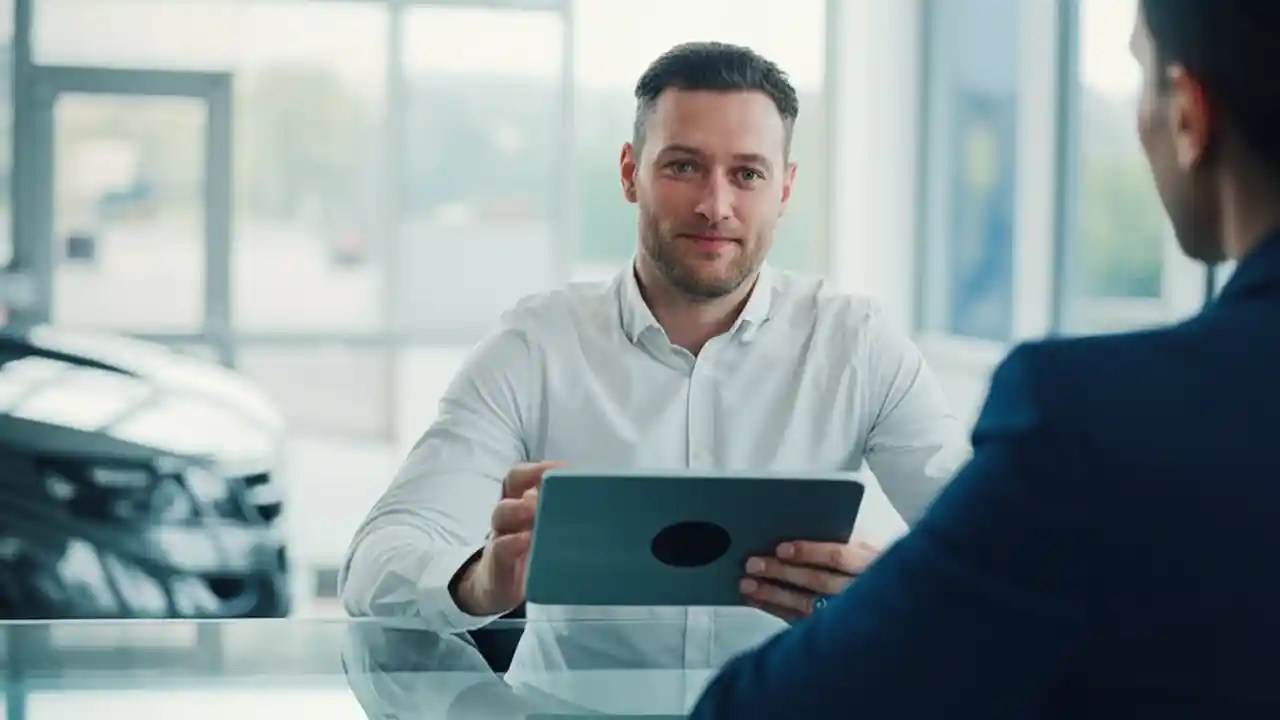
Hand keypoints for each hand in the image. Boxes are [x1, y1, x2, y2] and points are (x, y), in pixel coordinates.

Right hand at [452, 460, 562, 616]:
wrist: (498, 587)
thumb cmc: (531, 554)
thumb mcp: (548, 533)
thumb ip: (565, 518)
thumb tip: (597, 506)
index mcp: (521, 500)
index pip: (524, 474)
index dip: (540, 467)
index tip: (562, 467)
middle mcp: (509, 512)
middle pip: (512, 484)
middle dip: (531, 478)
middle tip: (552, 485)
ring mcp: (500, 534)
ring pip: (503, 513)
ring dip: (520, 508)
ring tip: (537, 510)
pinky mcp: (497, 560)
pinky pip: (500, 547)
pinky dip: (513, 542)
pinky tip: (526, 541)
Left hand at [740, 540, 880, 621]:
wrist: (894, 614)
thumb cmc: (879, 572)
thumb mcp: (875, 551)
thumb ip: (844, 543)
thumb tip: (799, 530)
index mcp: (873, 563)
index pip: (839, 557)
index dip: (809, 552)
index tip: (782, 548)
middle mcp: (862, 592)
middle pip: (818, 581)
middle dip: (782, 572)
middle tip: (753, 564)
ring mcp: (850, 616)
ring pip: (808, 606)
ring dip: (773, 595)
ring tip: (747, 585)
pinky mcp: (836, 632)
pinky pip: (803, 623)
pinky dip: (777, 610)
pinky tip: (759, 601)